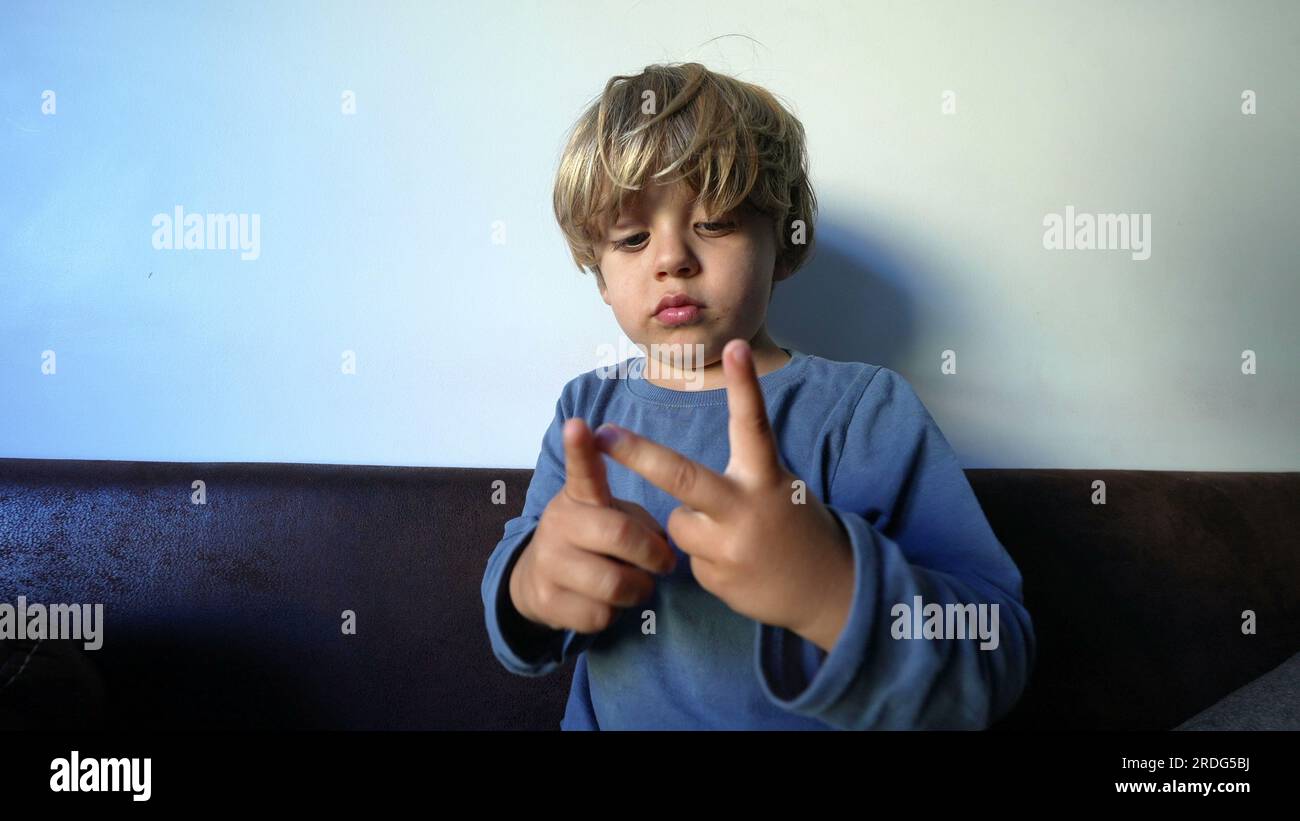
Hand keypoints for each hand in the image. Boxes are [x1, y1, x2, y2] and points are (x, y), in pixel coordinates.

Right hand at [509, 417, 677, 634]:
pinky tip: (608, 602)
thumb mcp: (605, 514)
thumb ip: (630, 518)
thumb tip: (658, 544)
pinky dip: (616, 613)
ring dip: (639, 589)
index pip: (581, 469)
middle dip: (654, 554)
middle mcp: (559, 523)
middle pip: (621, 535)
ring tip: (637, 583)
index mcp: (579, 496)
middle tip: (664, 562)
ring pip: (616, 584)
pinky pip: (601, 615)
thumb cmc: (592, 539)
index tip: (578, 425)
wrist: (537, 580)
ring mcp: (549, 562)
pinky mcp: (548, 601)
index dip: (580, 448)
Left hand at [593, 339, 854, 651]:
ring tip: (733, 539)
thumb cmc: (795, 525)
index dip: (745, 386)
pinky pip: (690, 558)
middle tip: (602, 434)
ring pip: (678, 523)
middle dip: (638, 455)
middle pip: (683, 477)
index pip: (754, 425)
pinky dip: (706, 557)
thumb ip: (740, 478)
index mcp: (767, 477)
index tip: (735, 347)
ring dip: (694, 527)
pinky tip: (737, 564)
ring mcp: (730, 547)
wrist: (828, 591)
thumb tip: (688, 488)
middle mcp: (747, 509)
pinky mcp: (718, 578)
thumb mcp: (780, 488)